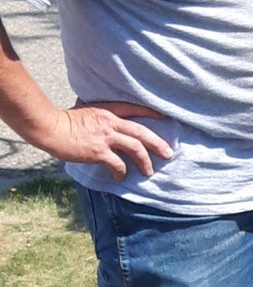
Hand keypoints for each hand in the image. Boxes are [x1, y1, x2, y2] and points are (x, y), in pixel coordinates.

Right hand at [42, 100, 172, 179]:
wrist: (50, 128)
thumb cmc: (64, 121)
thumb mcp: (86, 111)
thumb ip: (99, 116)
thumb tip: (105, 124)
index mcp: (108, 111)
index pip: (135, 109)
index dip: (151, 114)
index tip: (164, 118)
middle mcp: (110, 122)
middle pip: (142, 132)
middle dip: (158, 143)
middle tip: (168, 154)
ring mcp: (105, 137)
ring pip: (135, 148)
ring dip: (145, 161)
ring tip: (149, 172)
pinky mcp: (98, 152)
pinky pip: (117, 164)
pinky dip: (122, 172)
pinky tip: (120, 178)